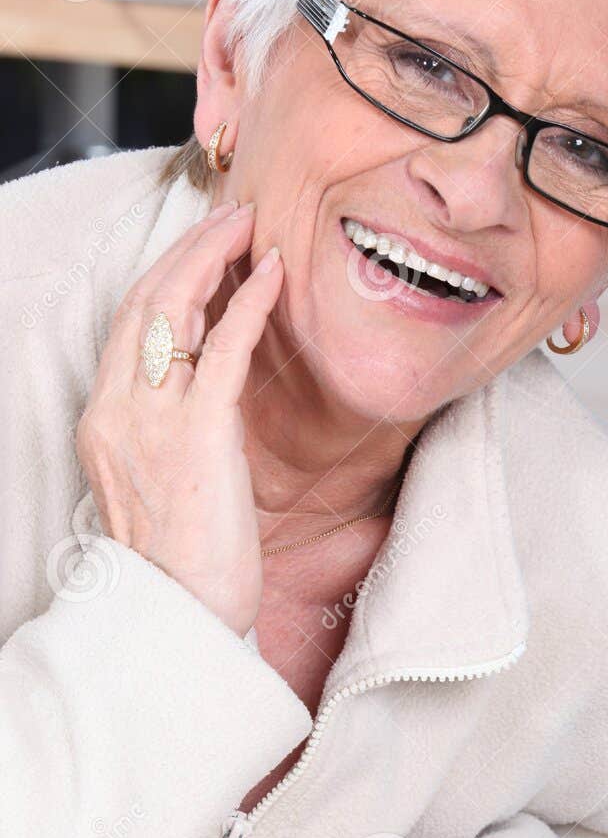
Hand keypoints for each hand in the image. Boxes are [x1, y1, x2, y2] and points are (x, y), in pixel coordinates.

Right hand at [75, 200, 281, 637]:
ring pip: (173, 310)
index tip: (204, 246)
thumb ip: (176, 435)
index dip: (167, 274)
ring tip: (251, 227)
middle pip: (145, 301)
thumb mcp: (167, 487)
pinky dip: (248, 304)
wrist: (179, 621)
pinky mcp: (199, 438)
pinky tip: (273, 275)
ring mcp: (152, 423)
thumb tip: (214, 399)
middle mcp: (117, 413)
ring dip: (214, 258)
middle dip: (188, 249)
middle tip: (232, 216)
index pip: (130, 325)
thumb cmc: (185, 569)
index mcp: (104, 423)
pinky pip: (222, 351)